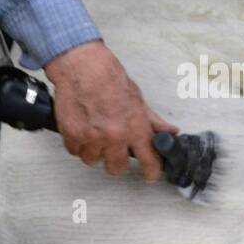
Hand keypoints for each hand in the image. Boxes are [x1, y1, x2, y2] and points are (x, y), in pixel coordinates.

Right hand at [45, 41, 177, 181]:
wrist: (83, 68)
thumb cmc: (110, 80)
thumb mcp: (138, 100)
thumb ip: (152, 122)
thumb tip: (170, 132)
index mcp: (135, 128)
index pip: (149, 160)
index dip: (151, 172)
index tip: (149, 175)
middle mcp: (115, 136)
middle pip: (117, 168)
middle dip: (117, 161)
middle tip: (114, 148)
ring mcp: (92, 138)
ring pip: (93, 161)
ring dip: (94, 151)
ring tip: (94, 133)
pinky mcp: (72, 136)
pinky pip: (75, 152)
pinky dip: (78, 144)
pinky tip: (82, 129)